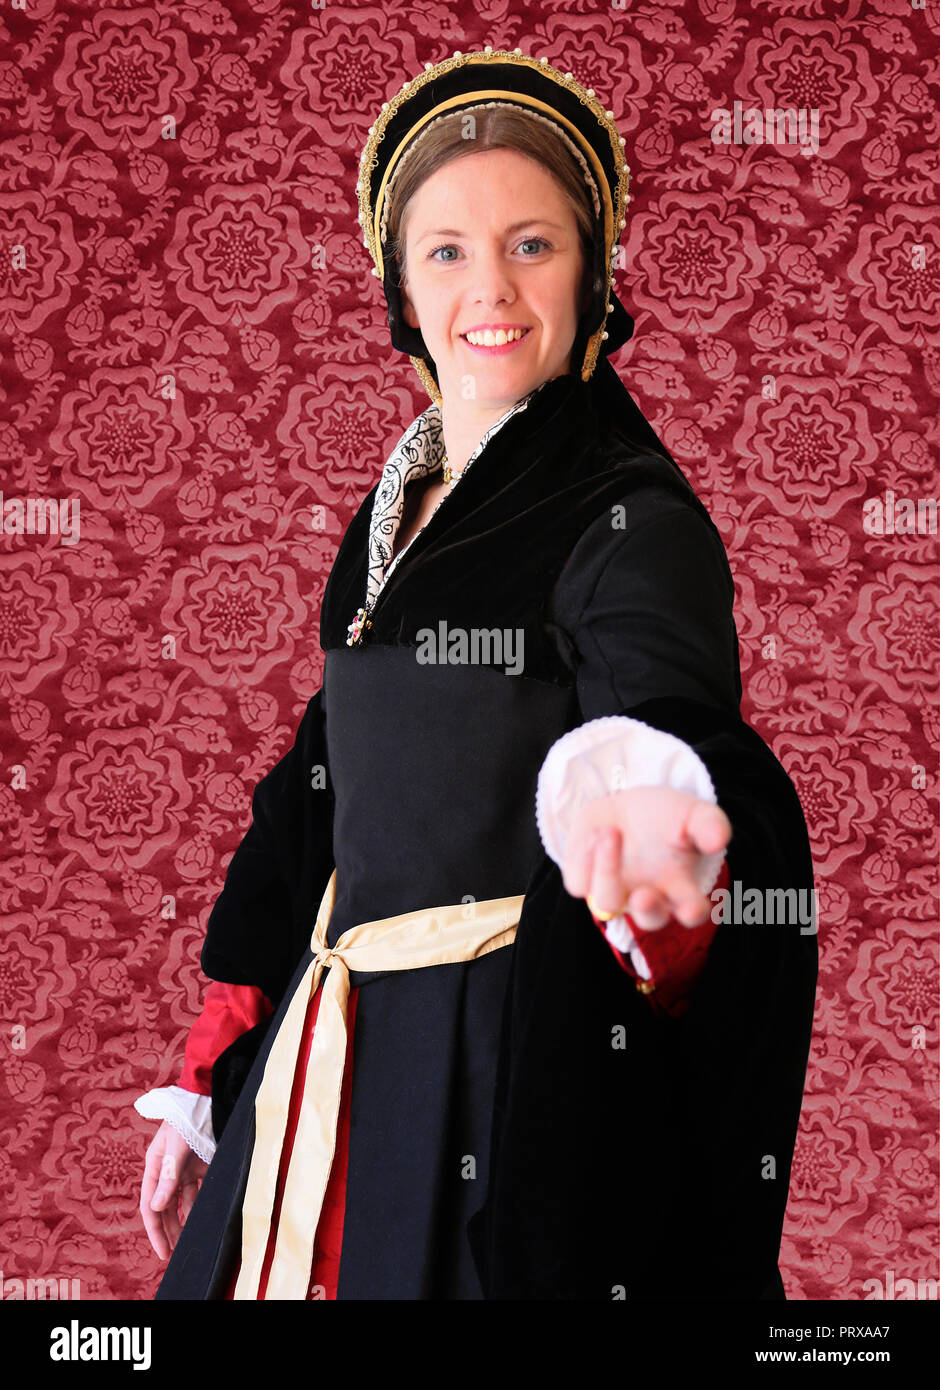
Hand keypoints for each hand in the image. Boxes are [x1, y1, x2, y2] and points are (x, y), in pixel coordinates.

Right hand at [140, 1121, 207, 1260]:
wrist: (209, 1098)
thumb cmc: (188, 1117)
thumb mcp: (177, 1147)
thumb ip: (168, 1176)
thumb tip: (156, 1207)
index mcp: (154, 1165)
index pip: (150, 1205)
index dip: (155, 1230)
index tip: (162, 1250)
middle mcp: (167, 1169)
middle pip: (164, 1207)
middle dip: (168, 1231)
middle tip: (173, 1254)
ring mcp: (184, 1169)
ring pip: (181, 1203)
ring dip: (183, 1221)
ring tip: (188, 1242)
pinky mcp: (201, 1166)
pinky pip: (197, 1192)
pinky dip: (198, 1206)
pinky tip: (202, 1220)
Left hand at [561, 785, 731, 929]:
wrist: (625, 805)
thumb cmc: (668, 817)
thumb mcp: (693, 814)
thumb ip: (709, 825)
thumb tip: (719, 838)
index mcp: (681, 890)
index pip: (692, 913)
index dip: (693, 914)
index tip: (693, 908)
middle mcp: (648, 899)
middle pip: (649, 918)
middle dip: (647, 909)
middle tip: (645, 895)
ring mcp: (615, 893)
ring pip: (608, 903)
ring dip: (608, 872)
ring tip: (611, 832)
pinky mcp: (584, 881)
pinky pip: (579, 883)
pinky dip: (585, 859)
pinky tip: (595, 832)